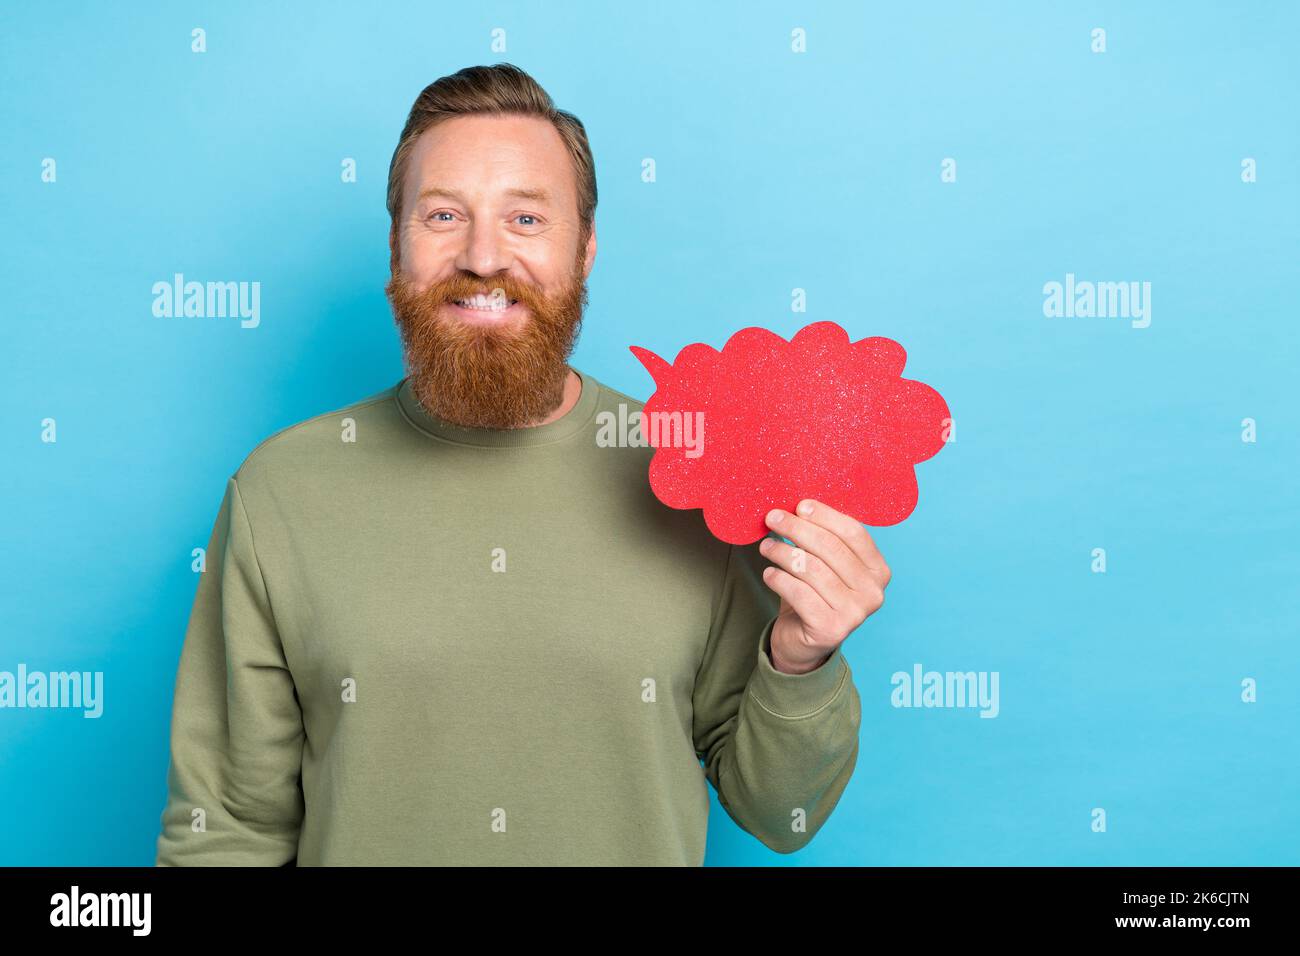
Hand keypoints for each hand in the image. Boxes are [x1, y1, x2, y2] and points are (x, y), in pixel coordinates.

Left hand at [758, 498, 890, 673]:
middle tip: (773, 518)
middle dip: (797, 528)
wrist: (804, 643)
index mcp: (878, 570)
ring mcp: (854, 613)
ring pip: (812, 569)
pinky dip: (779, 579)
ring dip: (782, 552)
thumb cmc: (814, 595)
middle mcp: (873, 593)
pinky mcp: (830, 629)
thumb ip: (824, 539)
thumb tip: (799, 506)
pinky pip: (799, 592)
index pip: (853, 532)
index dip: (825, 515)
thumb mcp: (826, 565)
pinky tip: (769, 574)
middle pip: (831, 548)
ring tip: (766, 546)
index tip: (799, 505)